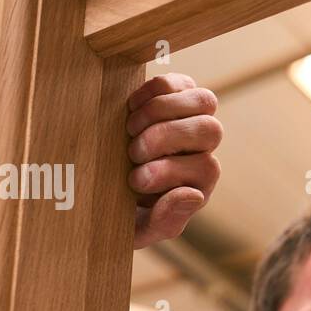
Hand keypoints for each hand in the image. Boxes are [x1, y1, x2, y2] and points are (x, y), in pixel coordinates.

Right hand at [125, 73, 223, 248]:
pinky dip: (153, 90)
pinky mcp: (174, 96)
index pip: (207, 167)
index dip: (169, 171)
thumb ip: (166, 220)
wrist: (100, 185)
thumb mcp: (140, 229)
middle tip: (133, 152)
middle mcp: (201, 150)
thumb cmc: (122, 214)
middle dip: (167, 137)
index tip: (134, 182)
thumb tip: (193, 194)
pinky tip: (130, 107)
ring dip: (161, 111)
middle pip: (211, 129)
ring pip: (204, 101)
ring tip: (130, 128)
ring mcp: (191, 120)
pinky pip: (179, 82)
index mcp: (199, 183)